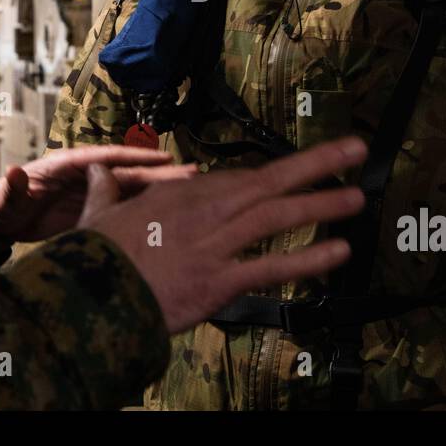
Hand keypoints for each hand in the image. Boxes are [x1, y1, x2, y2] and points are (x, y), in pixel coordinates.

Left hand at [0, 146, 199, 241]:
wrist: (1, 220)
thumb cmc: (2, 205)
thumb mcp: (5, 199)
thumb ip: (13, 188)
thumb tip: (14, 173)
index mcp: (67, 166)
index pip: (106, 159)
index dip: (135, 158)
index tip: (163, 158)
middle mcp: (86, 175)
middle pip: (128, 172)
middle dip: (160, 173)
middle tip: (194, 173)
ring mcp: (93, 191)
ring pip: (133, 188)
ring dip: (161, 189)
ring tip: (194, 188)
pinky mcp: (95, 208)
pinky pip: (125, 205)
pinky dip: (148, 206)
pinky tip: (171, 211)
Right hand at [78, 136, 367, 333]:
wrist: (89, 295)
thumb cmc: (93, 256)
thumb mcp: (97, 213)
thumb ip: (105, 190)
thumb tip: (96, 174)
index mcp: (180, 192)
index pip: (239, 177)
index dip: (278, 171)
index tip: (306, 165)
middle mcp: (205, 210)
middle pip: (269, 181)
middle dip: (316, 164)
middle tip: (355, 150)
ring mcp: (215, 244)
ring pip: (276, 216)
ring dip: (321, 204)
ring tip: (357, 198)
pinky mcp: (219, 281)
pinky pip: (271, 267)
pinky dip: (307, 259)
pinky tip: (338, 253)